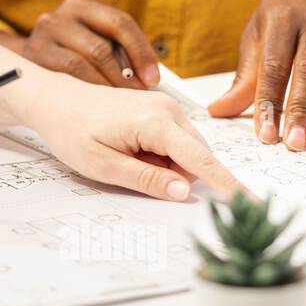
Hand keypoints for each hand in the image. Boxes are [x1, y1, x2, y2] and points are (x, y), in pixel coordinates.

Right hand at [0, 0, 158, 88]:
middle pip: (101, 48)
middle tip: (138, 96)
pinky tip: (96, 104)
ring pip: (82, 65)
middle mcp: (58, 18)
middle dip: (124, 76)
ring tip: (119, 102)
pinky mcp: (32, 60)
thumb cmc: (65, 55)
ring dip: (105, 88)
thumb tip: (149, 76)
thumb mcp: (89, 40)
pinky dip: (86, 93)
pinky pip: (65, 78)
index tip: (152, 77)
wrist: (17, 66)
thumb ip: (116, 50)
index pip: (119, 23)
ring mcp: (42, 38)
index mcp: (80, 7)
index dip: (141, 52)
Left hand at [29, 74, 241, 201]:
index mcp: (156, 122)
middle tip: (129, 168)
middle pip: (195, 158)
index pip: (202, 161)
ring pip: (185, 151)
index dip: (227, 186)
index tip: (250, 205)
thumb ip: (147, 179)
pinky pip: (174, 141)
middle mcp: (168, 109)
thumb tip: (184, 193)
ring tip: (125, 156)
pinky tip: (131, 148)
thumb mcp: (103, 165)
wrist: (54, 100)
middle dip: (173, 175)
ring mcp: (165, 106)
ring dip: (164, 164)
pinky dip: (159, 153)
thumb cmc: (72, 130)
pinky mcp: (160, 108)